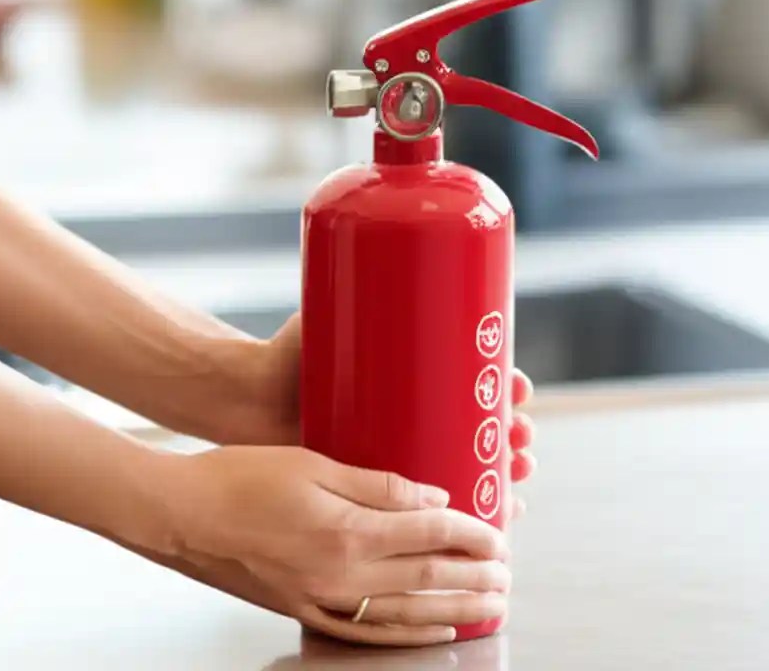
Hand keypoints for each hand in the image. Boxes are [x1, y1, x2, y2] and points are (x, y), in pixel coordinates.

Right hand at [147, 446, 510, 645]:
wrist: (182, 516)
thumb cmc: (240, 477)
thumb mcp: (311, 462)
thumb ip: (375, 483)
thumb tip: (430, 498)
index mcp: (347, 529)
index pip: (428, 534)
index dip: (471, 533)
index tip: (499, 531)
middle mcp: (341, 573)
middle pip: (426, 576)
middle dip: (474, 574)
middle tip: (507, 574)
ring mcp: (323, 598)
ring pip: (406, 610)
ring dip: (454, 606)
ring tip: (489, 605)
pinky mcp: (304, 611)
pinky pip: (368, 631)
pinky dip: (408, 632)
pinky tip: (434, 628)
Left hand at [232, 315, 538, 511]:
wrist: (247, 400)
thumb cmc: (286, 356)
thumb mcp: (322, 323)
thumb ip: (340, 295)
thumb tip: (363, 253)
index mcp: (411, 376)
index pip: (471, 380)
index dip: (503, 385)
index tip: (519, 388)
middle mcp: (412, 413)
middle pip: (478, 425)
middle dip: (511, 433)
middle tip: (520, 436)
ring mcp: (398, 450)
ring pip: (464, 463)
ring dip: (502, 471)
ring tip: (517, 475)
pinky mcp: (380, 481)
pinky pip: (431, 498)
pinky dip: (468, 506)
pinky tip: (497, 514)